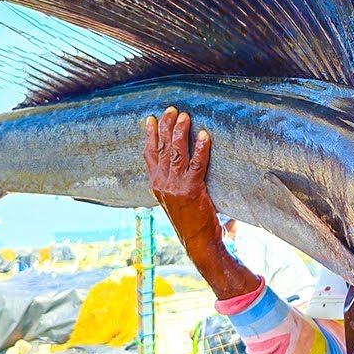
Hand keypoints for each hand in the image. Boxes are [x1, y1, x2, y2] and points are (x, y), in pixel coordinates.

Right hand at [142, 107, 260, 297]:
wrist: (198, 243)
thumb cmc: (192, 222)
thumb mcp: (176, 200)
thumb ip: (177, 184)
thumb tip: (188, 166)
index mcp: (156, 185)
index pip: (149, 155)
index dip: (149, 135)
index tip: (151, 118)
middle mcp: (162, 184)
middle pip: (161, 149)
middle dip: (165, 126)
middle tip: (171, 110)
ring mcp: (175, 187)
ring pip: (176, 153)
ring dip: (180, 132)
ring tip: (185, 117)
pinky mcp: (192, 190)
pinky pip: (197, 164)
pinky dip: (200, 148)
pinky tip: (204, 136)